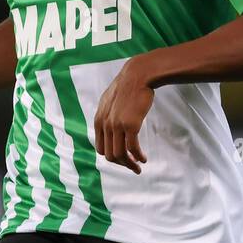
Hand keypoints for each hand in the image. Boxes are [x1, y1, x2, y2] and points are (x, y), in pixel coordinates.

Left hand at [93, 56, 152, 174]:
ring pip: (120, 154)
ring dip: (130, 164)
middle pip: (110, 155)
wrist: (138, 75)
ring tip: (138, 167)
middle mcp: (105, 124)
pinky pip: (132, 148)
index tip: (122, 159)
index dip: (111, 157)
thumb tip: (110, 129)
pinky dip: (137, 156)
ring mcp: (117, 125)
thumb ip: (106, 116)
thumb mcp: (109, 101)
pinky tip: (143, 158)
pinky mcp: (130, 125)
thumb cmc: (127, 87)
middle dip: (121, 164)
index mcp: (99, 120)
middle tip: (132, 167)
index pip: (100, 148)